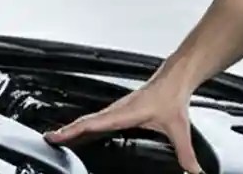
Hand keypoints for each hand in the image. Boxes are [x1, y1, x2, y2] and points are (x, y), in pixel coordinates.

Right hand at [43, 77, 202, 172]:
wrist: (176, 77)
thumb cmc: (173, 96)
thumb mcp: (179, 128)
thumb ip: (185, 153)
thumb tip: (194, 171)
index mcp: (125, 113)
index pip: (94, 123)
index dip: (74, 130)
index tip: (56, 135)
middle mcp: (117, 109)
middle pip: (86, 121)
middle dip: (66, 131)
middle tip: (48, 139)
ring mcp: (117, 108)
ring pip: (90, 118)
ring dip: (74, 127)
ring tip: (58, 137)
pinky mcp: (121, 109)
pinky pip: (98, 117)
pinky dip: (85, 124)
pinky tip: (83, 132)